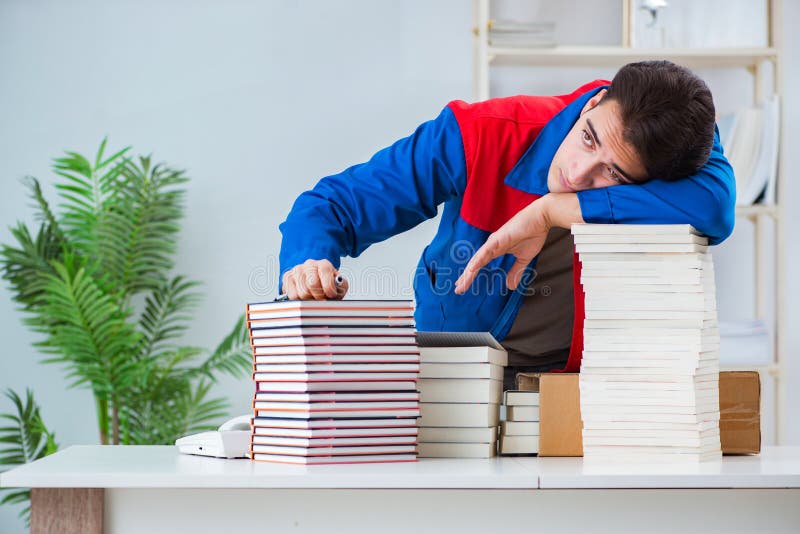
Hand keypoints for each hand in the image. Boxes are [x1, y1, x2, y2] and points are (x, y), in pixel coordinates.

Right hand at [282, 259, 348, 299]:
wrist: (314, 281)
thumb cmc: (327, 285)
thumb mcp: (338, 285)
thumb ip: (341, 287)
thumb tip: (337, 291)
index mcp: (323, 264)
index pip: (324, 271)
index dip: (328, 286)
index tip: (331, 295)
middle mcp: (309, 265)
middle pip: (312, 284)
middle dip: (319, 296)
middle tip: (323, 301)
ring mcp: (297, 271)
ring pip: (302, 292)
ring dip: (310, 300)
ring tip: (315, 300)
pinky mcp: (287, 278)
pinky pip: (293, 295)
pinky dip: (300, 301)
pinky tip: (305, 299)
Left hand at [454, 193, 582, 293]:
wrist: (541, 219)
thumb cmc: (533, 234)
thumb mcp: (524, 258)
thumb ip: (516, 271)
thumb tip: (510, 286)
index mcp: (495, 250)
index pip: (479, 265)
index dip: (471, 276)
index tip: (463, 286)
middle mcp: (491, 246)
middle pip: (474, 264)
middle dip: (465, 277)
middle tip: (457, 289)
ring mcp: (493, 242)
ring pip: (477, 259)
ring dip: (469, 272)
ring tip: (461, 283)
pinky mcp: (498, 238)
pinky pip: (486, 251)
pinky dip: (478, 260)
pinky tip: (472, 269)